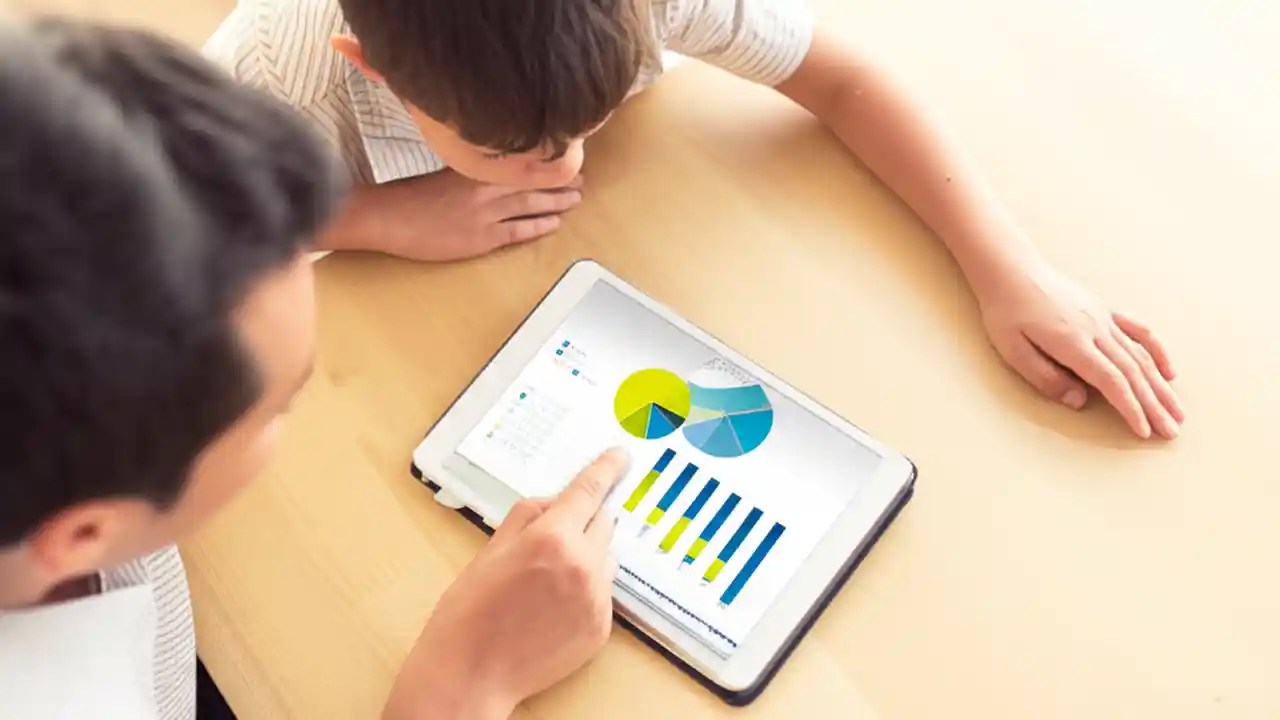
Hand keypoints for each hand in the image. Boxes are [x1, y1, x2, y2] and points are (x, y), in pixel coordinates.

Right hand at [323, 169, 582, 260]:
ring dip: (557, 202)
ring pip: (531, 205)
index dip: (546, 160)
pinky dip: (539, 226)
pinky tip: (555, 223)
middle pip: (532, 182)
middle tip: (580, 179)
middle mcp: (485, 187)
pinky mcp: (481, 238)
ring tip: (575, 199)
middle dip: (559, 181)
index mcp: (475, 167)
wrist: (389, 218)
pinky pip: (518, 232)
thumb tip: (498, 168)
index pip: (520, 161)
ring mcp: (485, 214)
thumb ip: (474, 169)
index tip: (564, 155)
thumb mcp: (446, 171)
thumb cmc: (412, 195)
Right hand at [384, 449, 627, 719]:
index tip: (621, 456)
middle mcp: (583, 565)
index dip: (607, 469)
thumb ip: (528, 517)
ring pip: (606, 559)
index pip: (589, 491)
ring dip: (587, 557)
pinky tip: (551, 609)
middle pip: (602, 523)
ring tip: (546, 583)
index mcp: (551, 538)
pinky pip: (602, 593)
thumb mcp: (491, 550)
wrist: (470, 675)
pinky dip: (585, 592)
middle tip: (550, 543)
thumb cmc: (470, 612)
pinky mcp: (600, 628)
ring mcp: (596, 599)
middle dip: (582, 523)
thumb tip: (555, 502)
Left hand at [978, 261, 1183, 438]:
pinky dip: (1158, 351)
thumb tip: (1079, 402)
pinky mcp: (1105, 310)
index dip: (1130, 408)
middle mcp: (1096, 330)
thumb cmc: (1006, 312)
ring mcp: (1103, 318)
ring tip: (1177, 412)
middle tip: (1172, 432)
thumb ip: (1045, 378)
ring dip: (1161, 386)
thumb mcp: (1012, 350)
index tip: (1145, 431)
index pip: (1111, 381)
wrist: (1011, 271)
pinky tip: (1169, 371)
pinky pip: (1139, 331)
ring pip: (1141, 356)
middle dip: (1154, 405)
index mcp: (1073, 343)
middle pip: (1133, 373)